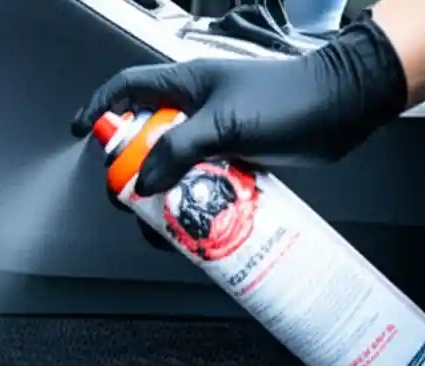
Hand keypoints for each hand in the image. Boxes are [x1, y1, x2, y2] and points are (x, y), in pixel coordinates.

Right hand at [70, 17, 406, 196]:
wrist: (342, 109)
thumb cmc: (288, 100)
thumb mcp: (222, 124)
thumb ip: (178, 151)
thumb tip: (144, 181)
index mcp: (185, 85)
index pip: (126, 89)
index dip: (100, 109)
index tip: (83, 133)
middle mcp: (195, 109)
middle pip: (144, 140)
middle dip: (131, 170)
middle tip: (128, 194)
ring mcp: (214, 135)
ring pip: (172, 168)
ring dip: (164, 195)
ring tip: (164, 218)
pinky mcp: (234, 158)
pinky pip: (201, 183)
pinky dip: (194, 203)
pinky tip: (195, 221)